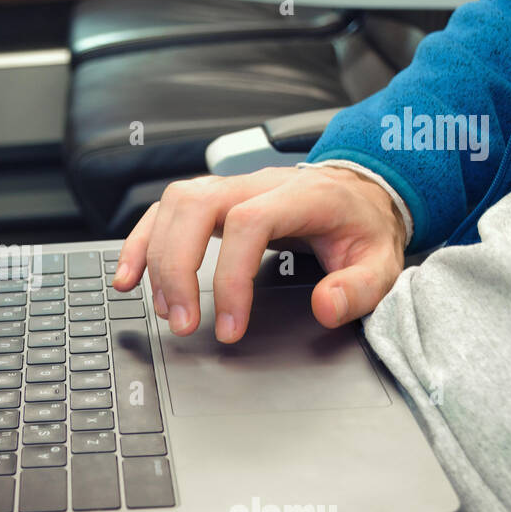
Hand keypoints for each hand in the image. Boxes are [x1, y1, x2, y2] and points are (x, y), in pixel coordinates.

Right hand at [112, 166, 406, 341]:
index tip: (231, 327)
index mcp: (300, 195)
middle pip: (195, 207)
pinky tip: (129, 277)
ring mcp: (228, 188)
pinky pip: (163, 213)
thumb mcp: (382, 261)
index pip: (249, 224)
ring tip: (163, 308)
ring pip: (172, 205)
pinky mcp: (211, 201)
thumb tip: (324, 308)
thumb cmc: (361, 227)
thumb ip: (359, 287)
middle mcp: (255, 184)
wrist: (358, 192)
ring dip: (156, 257)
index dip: (232, 278)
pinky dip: (140, 244)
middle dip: (178, 268)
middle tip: (184, 322)